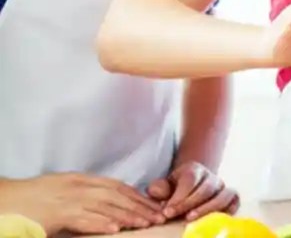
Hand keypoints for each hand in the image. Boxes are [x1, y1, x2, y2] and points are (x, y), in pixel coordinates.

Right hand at [0, 173, 166, 233]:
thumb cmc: (33, 198)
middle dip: (140, 206)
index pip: (117, 186)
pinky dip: (101, 223)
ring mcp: (68, 199)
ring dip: (128, 216)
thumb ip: (85, 192)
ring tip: (146, 224)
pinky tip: (116, 229)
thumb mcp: (64, 188)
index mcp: (80, 179)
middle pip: (117, 195)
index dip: (137, 196)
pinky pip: (83, 219)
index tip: (154, 205)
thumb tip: (108, 202)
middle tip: (158, 216)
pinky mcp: (58, 214)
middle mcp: (78, 187)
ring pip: (106, 207)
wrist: (6, 200)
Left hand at [146, 161, 238, 222]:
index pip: (190, 180)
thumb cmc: (175, 191)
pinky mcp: (232, 200)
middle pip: (206, 189)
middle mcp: (212, 178)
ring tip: (189, 220)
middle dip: (188, 204)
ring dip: (206, 209)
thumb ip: (159, 188)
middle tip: (172, 216)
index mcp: (195, 170)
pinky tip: (209, 222)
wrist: (192, 191)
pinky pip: (233, 205)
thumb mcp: (164, 186)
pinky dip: (224, 213)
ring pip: (222, 196)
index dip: (179, 196)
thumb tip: (158, 193)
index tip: (166, 211)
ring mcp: (224, 188)